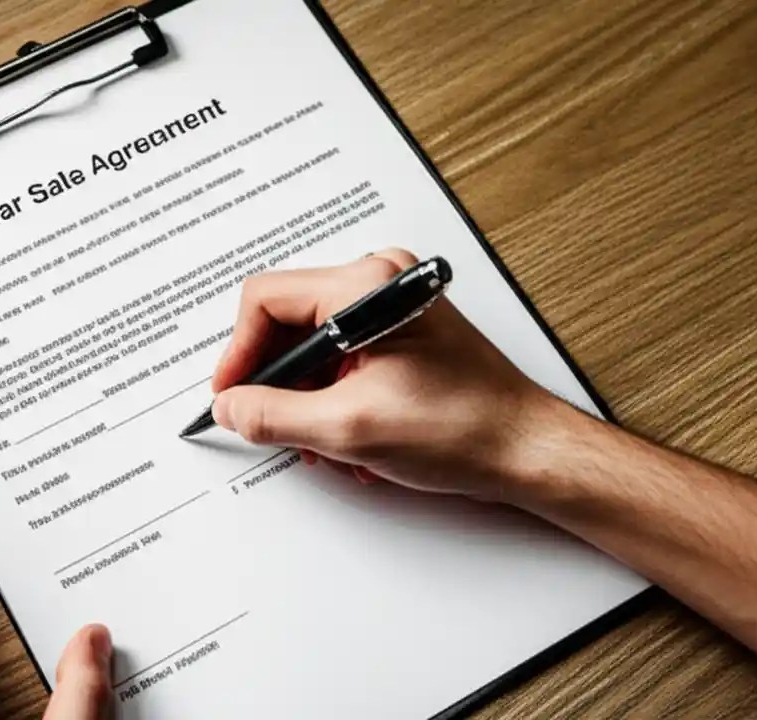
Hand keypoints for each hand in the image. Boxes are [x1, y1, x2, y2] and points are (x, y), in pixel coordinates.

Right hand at [211, 248, 560, 500]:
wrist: (526, 448)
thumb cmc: (465, 425)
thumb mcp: (349, 428)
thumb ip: (274, 415)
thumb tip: (232, 406)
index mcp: (367, 286)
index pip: (266, 300)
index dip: (239, 353)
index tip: (231, 394)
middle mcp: (378, 285)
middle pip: (287, 324)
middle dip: (278, 384)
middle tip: (270, 425)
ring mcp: (390, 309)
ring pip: (312, 350)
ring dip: (307, 402)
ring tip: (325, 443)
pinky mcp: (399, 336)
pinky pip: (340, 362)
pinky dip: (333, 402)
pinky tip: (351, 437)